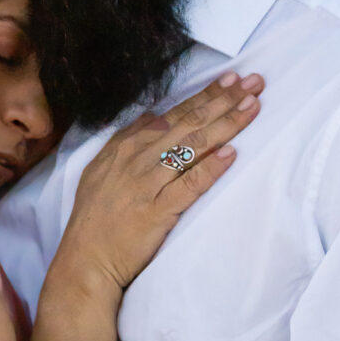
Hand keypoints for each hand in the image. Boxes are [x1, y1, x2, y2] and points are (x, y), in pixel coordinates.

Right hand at [50, 71, 262, 303]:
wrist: (85, 260)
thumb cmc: (95, 218)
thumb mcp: (101, 169)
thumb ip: (126, 140)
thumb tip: (150, 116)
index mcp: (127, 146)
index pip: (174, 114)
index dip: (205, 95)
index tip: (231, 80)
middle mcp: (138, 158)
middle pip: (189, 123)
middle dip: (224, 101)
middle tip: (254, 84)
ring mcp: (148, 184)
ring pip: (192, 147)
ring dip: (225, 124)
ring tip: (252, 108)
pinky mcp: (157, 211)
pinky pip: (189, 185)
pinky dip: (210, 168)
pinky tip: (231, 154)